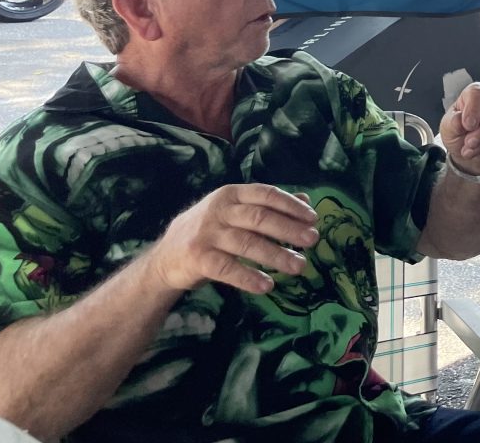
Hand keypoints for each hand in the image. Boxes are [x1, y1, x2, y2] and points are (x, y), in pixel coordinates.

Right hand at [147, 184, 317, 294]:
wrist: (166, 256)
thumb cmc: (210, 231)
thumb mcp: (236, 212)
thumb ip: (267, 205)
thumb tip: (305, 199)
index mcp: (231, 194)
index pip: (266, 194)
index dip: (291, 205)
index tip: (313, 218)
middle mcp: (219, 210)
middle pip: (260, 218)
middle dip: (289, 230)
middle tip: (313, 240)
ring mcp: (207, 234)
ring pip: (248, 244)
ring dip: (277, 256)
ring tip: (299, 266)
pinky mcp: (197, 258)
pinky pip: (228, 269)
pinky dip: (249, 277)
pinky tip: (268, 285)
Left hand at [440, 83, 479, 176]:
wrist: (470, 150)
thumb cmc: (459, 132)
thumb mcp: (448, 127)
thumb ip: (453, 122)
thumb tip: (460, 119)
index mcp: (477, 91)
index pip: (478, 92)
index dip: (473, 109)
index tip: (468, 126)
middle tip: (469, 143)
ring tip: (472, 149)